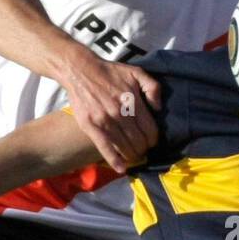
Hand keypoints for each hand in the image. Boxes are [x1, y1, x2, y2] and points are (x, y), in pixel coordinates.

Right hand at [63, 57, 161, 172]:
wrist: (80, 71)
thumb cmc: (110, 73)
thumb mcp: (136, 72)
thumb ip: (153, 88)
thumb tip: (158, 108)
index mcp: (133, 102)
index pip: (150, 131)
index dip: (153, 139)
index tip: (151, 141)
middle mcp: (120, 114)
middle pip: (139, 142)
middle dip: (143, 148)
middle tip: (142, 148)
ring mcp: (105, 121)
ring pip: (125, 147)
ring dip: (132, 155)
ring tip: (133, 155)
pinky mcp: (91, 127)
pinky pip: (105, 148)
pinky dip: (115, 161)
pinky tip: (121, 168)